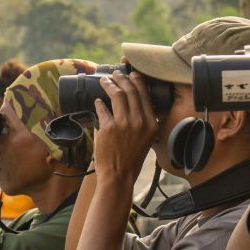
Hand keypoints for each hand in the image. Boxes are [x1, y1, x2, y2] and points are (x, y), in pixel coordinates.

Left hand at [93, 68, 158, 183]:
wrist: (119, 175)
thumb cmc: (132, 159)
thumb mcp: (147, 140)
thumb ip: (145, 122)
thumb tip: (136, 104)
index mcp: (151, 124)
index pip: (145, 95)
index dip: (137, 81)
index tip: (131, 75)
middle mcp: (140, 122)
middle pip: (131, 90)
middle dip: (122, 78)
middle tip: (115, 74)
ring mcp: (124, 124)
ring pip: (117, 94)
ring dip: (110, 84)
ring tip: (105, 80)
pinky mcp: (108, 128)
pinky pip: (102, 108)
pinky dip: (99, 103)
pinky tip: (97, 101)